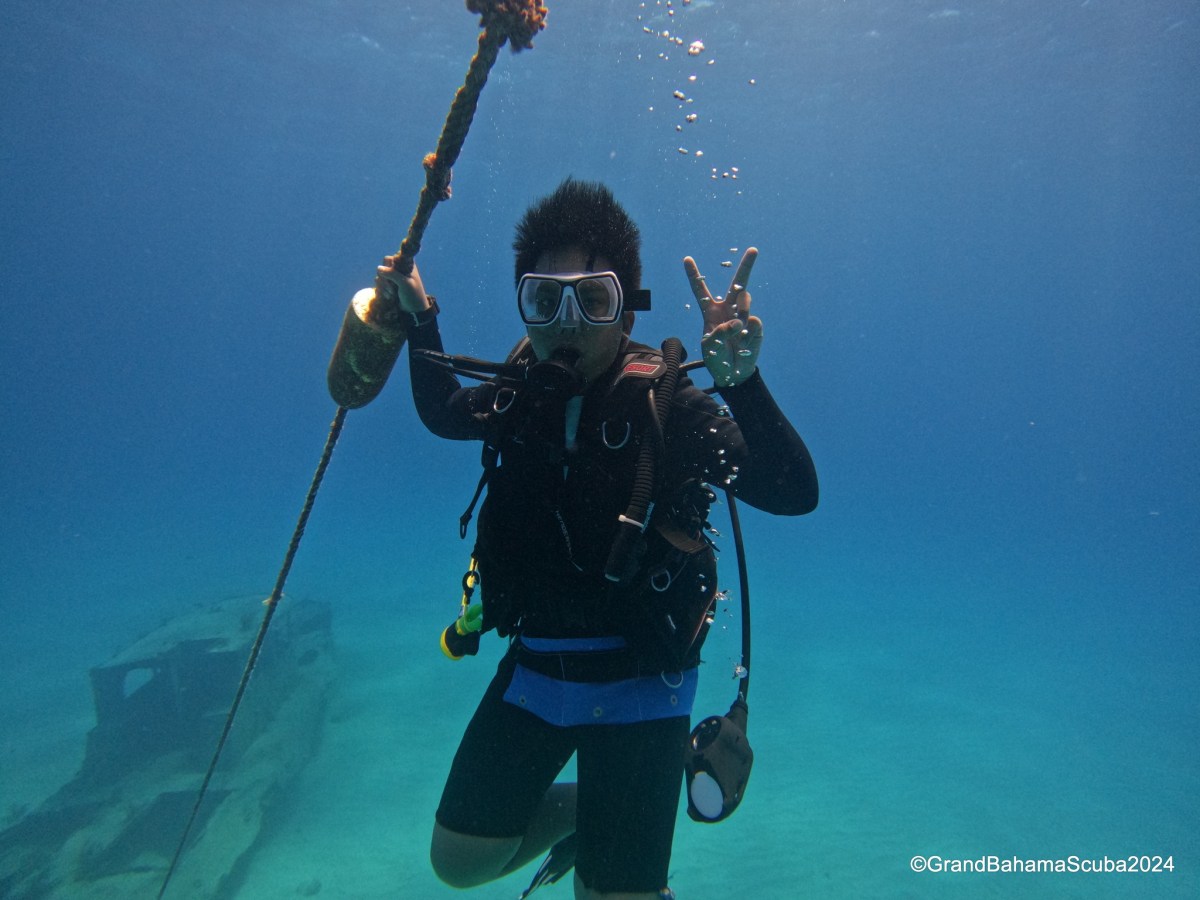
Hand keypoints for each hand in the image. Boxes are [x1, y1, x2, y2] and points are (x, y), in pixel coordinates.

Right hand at [375, 254, 431, 314]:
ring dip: (384, 287)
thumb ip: (393, 274)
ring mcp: (391, 278)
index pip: (390, 258)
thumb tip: (379, 268)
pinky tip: (389, 297)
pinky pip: (378, 285)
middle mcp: (398, 270)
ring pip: (379, 277)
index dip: (389, 266)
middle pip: (382, 267)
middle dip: (385, 279)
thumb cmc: (413, 295)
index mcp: (405, 266)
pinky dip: (382, 292)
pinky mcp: (387, 286)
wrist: (413, 311)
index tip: (393, 276)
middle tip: (392, 288)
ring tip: (392, 295)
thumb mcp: (405, 284)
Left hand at [683, 247, 762, 386]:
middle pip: (737, 284)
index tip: (686, 259)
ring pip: (745, 302)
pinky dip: (748, 333)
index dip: (694, 275)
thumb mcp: (709, 345)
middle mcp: (728, 310)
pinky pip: (753, 323)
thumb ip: (720, 331)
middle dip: (746, 266)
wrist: (732, 374)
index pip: (700, 290)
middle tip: (753, 250)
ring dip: (741, 310)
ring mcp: (743, 317)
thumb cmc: (716, 357)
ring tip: (737, 327)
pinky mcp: (755, 327)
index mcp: (711, 311)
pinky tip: (745, 341)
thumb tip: (739, 322)